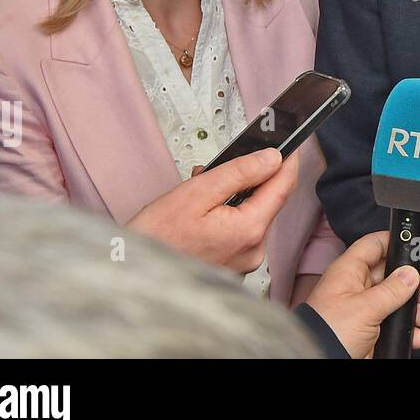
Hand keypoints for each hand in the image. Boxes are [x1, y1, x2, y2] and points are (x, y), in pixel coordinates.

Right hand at [128, 148, 297, 272]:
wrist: (130, 277)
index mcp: (248, 231)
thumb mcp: (195, 194)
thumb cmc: (156, 241)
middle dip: (245, 179)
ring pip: (249, 214)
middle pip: (265, 201)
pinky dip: (224, 216)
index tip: (290, 143)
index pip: (282, 187)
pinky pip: (238, 231)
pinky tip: (199, 212)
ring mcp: (242, 262)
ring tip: (197, 192)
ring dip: (230, 197)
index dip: (287, 161)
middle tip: (215, 170)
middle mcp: (252, 251)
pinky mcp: (231, 267)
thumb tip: (271, 158)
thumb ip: (238, 173)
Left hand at [305, 231, 419, 358]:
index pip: (374, 245)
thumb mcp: (365, 308)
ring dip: (412, 309)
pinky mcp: (367, 329)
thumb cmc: (330, 333)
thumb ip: (392, 290)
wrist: (319, 362)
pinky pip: (391, 322)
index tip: (415, 249)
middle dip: (410, 284)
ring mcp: (362, 309)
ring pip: (394, 300)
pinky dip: (406, 328)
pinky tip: (415, 334)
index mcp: (349, 272)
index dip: (394, 243)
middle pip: (389, 274)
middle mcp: (356, 287)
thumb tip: (411, 275)